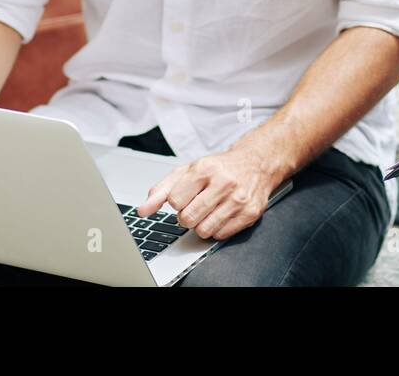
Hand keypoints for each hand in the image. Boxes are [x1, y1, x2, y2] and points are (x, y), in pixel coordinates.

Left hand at [136, 148, 275, 241]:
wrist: (255, 163)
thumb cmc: (218, 168)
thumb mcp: (188, 171)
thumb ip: (162, 190)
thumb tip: (143, 210)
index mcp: (204, 169)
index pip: (175, 201)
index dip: (176, 203)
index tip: (183, 198)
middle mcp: (223, 183)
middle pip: (188, 218)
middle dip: (187, 217)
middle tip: (194, 207)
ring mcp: (238, 199)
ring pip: (204, 231)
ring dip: (201, 225)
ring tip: (208, 212)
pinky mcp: (250, 213)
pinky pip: (222, 235)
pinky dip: (217, 229)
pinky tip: (221, 215)